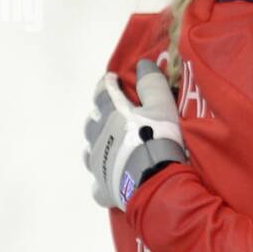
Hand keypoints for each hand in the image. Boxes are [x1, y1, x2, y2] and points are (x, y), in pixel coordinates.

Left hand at [83, 59, 187, 210]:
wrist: (154, 180)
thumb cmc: (158, 138)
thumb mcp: (162, 107)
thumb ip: (152, 85)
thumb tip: (142, 63)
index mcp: (111, 115)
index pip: (103, 93)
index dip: (107, 84)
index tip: (111, 79)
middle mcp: (98, 137)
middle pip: (92, 122)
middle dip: (100, 116)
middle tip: (112, 115)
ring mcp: (98, 164)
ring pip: (91, 151)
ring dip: (99, 146)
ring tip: (110, 147)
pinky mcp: (103, 188)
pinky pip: (98, 185)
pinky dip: (104, 181)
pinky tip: (111, 180)